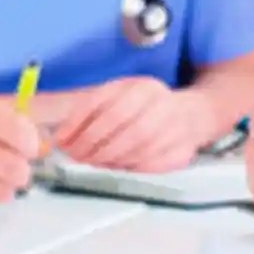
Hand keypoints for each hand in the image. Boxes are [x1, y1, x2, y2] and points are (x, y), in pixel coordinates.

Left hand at [55, 77, 211, 172]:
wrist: (192, 116)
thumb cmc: (145, 107)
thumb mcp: (119, 97)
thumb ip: (91, 112)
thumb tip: (61, 137)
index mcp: (140, 86)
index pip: (102, 102)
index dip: (77, 123)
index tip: (62, 139)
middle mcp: (160, 103)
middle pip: (119, 125)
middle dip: (91, 144)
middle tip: (75, 155)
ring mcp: (175, 127)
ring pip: (135, 146)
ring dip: (106, 158)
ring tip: (90, 160)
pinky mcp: (182, 151)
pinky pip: (149, 163)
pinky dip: (126, 167)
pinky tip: (113, 165)